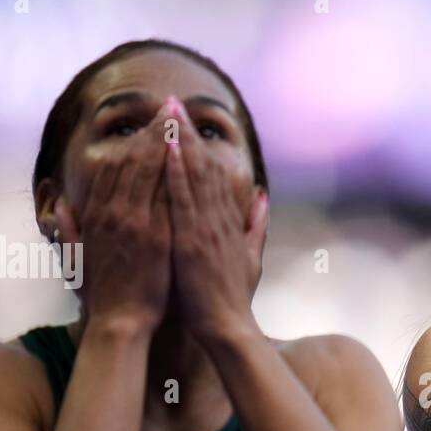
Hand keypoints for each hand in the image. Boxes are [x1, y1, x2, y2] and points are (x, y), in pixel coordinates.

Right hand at [52, 102, 172, 334]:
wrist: (120, 323)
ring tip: (181, 119)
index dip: (133, 141)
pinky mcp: (154, 237)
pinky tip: (191, 154)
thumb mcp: (78, 258)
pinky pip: (165, 195)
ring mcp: (134, 224)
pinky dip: (176, 172)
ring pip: (148, 170)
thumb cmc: (105, 295)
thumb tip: (58, 204)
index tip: (150, 123)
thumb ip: (70, 229)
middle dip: (153, 130)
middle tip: (171, 107)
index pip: (114, 166)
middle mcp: (114, 214)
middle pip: (133, 159)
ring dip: (165, 141)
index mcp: (98, 216)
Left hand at [162, 97, 267, 344]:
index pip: (213, 176)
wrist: (228, 329)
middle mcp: (217, 220)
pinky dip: (177, 172)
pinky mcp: (192, 241)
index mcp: (227, 223)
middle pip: (203, 167)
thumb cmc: (232, 300)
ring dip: (180, 142)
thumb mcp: (251, 259)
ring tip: (168, 112)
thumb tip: (263, 197)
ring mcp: (205, 229)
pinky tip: (168, 149)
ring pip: (193, 176)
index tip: (186, 121)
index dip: (199, 145)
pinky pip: (183, 200)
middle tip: (173, 101)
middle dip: (186, 133)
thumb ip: (256, 226)